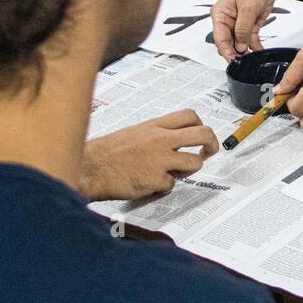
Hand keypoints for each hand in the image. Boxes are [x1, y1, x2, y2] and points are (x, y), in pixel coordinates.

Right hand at [80, 110, 218, 200]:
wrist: (90, 168)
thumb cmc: (107, 152)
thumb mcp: (134, 133)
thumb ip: (155, 135)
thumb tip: (174, 142)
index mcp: (154, 126)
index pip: (189, 116)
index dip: (200, 125)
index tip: (200, 134)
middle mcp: (161, 140)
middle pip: (202, 134)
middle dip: (212, 144)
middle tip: (209, 152)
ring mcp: (161, 160)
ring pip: (195, 163)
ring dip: (188, 170)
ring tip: (175, 172)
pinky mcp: (156, 179)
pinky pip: (171, 184)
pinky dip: (163, 186)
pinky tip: (149, 183)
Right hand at [212, 0, 276, 59]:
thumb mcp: (247, 8)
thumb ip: (243, 29)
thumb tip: (240, 47)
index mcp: (219, 16)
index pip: (220, 39)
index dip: (227, 52)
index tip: (234, 61)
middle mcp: (227, 22)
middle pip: (229, 44)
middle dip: (236, 54)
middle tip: (245, 63)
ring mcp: (238, 25)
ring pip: (240, 44)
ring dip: (246, 52)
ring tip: (253, 60)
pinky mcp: (250, 25)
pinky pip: (251, 40)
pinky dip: (255, 46)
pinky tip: (259, 52)